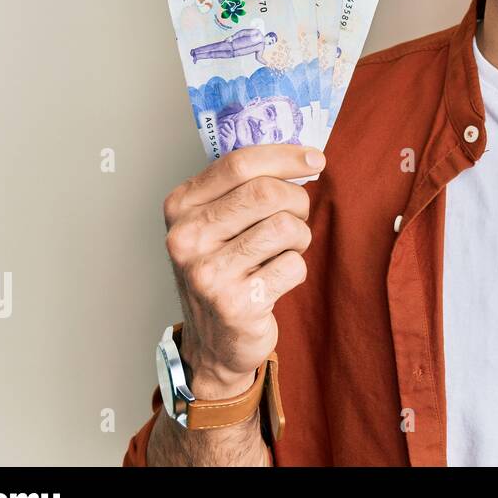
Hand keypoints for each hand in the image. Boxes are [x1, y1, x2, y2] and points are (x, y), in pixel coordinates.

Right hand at [161, 144, 324, 398]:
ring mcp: (207, 273)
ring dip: (299, 238)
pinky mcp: (234, 304)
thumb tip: (305, 155)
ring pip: (285, 227)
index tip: (316, 159)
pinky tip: (275, 280)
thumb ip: (246, 186)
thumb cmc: (226, 269)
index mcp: (181, 206)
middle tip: (296, 218)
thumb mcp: (219, 223)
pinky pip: (293, 266)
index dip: (286, 156)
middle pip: (267, 192)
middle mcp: (186, 237)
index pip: (239, 163)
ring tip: (283, 251)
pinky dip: (295, 270)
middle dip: (297, 202)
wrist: (214, 343)